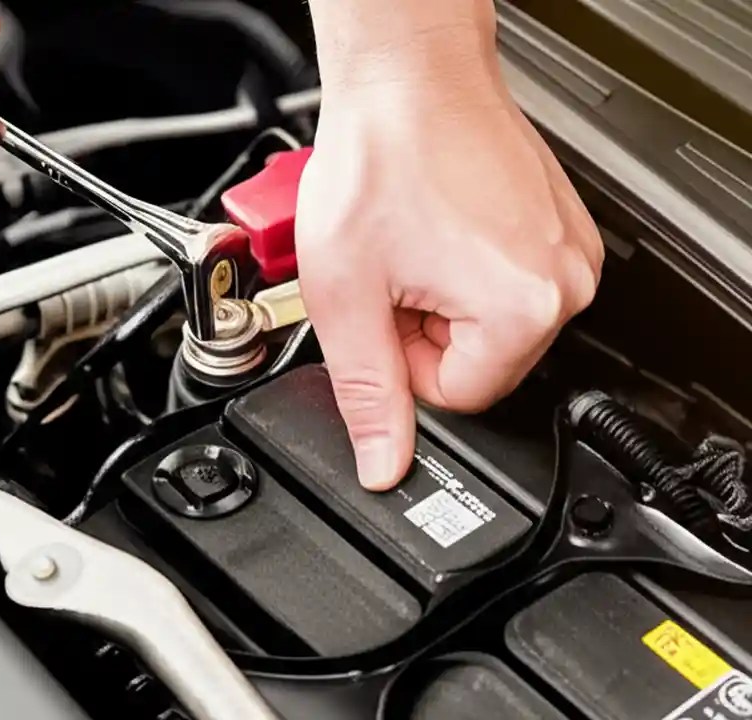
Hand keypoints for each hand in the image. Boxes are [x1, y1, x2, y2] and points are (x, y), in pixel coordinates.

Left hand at [295, 16, 602, 490]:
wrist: (406, 79)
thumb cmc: (380, 162)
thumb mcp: (346, 295)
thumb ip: (365, 392)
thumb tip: (383, 466)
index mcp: (524, 310)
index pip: (457, 397)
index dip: (402, 361)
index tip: (384, 312)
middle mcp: (566, 284)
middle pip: (478, 364)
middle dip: (421, 332)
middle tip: (391, 272)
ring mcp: (568, 252)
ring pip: (488, 327)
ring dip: (437, 300)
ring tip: (411, 243)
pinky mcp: (559, 229)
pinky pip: (504, 285)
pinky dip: (461, 269)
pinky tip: (434, 227)